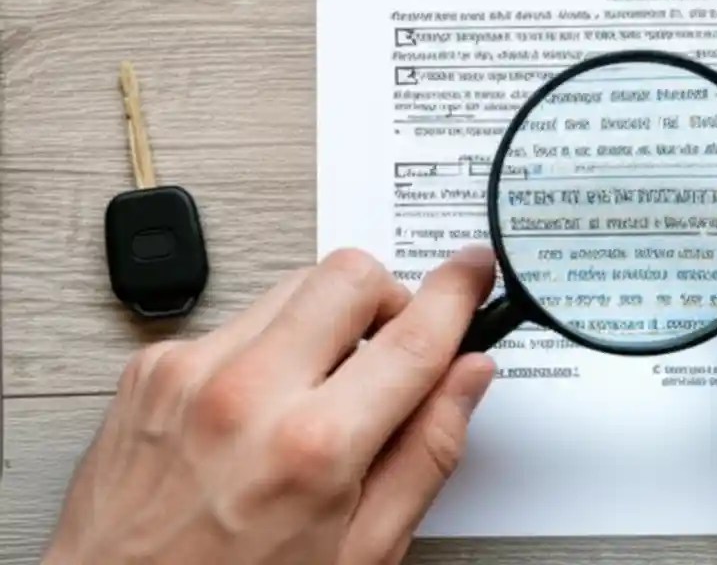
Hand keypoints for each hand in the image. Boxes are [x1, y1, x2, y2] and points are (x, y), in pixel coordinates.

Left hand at [43, 246, 497, 564]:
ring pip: (293, 285)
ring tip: (323, 388)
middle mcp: (247, 394)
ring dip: (327, 320)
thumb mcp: (361, 553)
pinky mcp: (151, 367)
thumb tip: (467, 378)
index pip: (413, 336)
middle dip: (389, 297)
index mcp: (313, 448)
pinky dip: (268, 347)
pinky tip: (264, 405)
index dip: (459, 292)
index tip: (476, 268)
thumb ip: (426, 454)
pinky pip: (238, 320)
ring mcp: (190, 372)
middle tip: (393, 347)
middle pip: (349, 274)